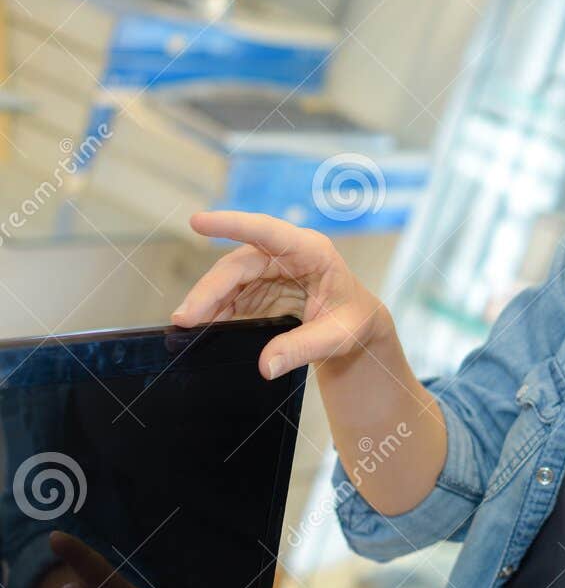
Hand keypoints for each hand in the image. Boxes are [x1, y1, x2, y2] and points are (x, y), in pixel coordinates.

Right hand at [172, 211, 392, 379]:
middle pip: (238, 265)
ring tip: (189, 328)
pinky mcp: (258, 287)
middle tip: (186, 318)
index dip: (233, 224)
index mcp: (312, 251)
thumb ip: (303, 348)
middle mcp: (286, 253)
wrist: (357, 324)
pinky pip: (229, 297)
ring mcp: (269, 269)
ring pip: (228, 280)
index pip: (269, 231)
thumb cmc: (354, 320)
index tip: (198, 222)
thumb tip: (266, 365)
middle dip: (209, 290)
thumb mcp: (338, 336)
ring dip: (207, 303)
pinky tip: (203, 329)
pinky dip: (215, 313)